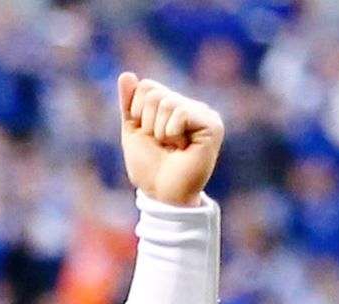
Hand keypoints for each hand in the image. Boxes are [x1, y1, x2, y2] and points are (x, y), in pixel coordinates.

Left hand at [117, 72, 223, 206]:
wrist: (162, 193)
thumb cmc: (150, 167)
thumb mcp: (133, 132)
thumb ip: (129, 104)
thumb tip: (126, 74)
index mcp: (173, 106)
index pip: (146, 87)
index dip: (137, 113)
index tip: (148, 135)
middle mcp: (190, 106)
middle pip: (153, 93)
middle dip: (147, 123)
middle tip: (161, 144)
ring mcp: (203, 113)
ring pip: (165, 103)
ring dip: (159, 132)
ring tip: (173, 147)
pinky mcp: (212, 124)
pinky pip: (181, 113)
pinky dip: (172, 133)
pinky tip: (183, 147)